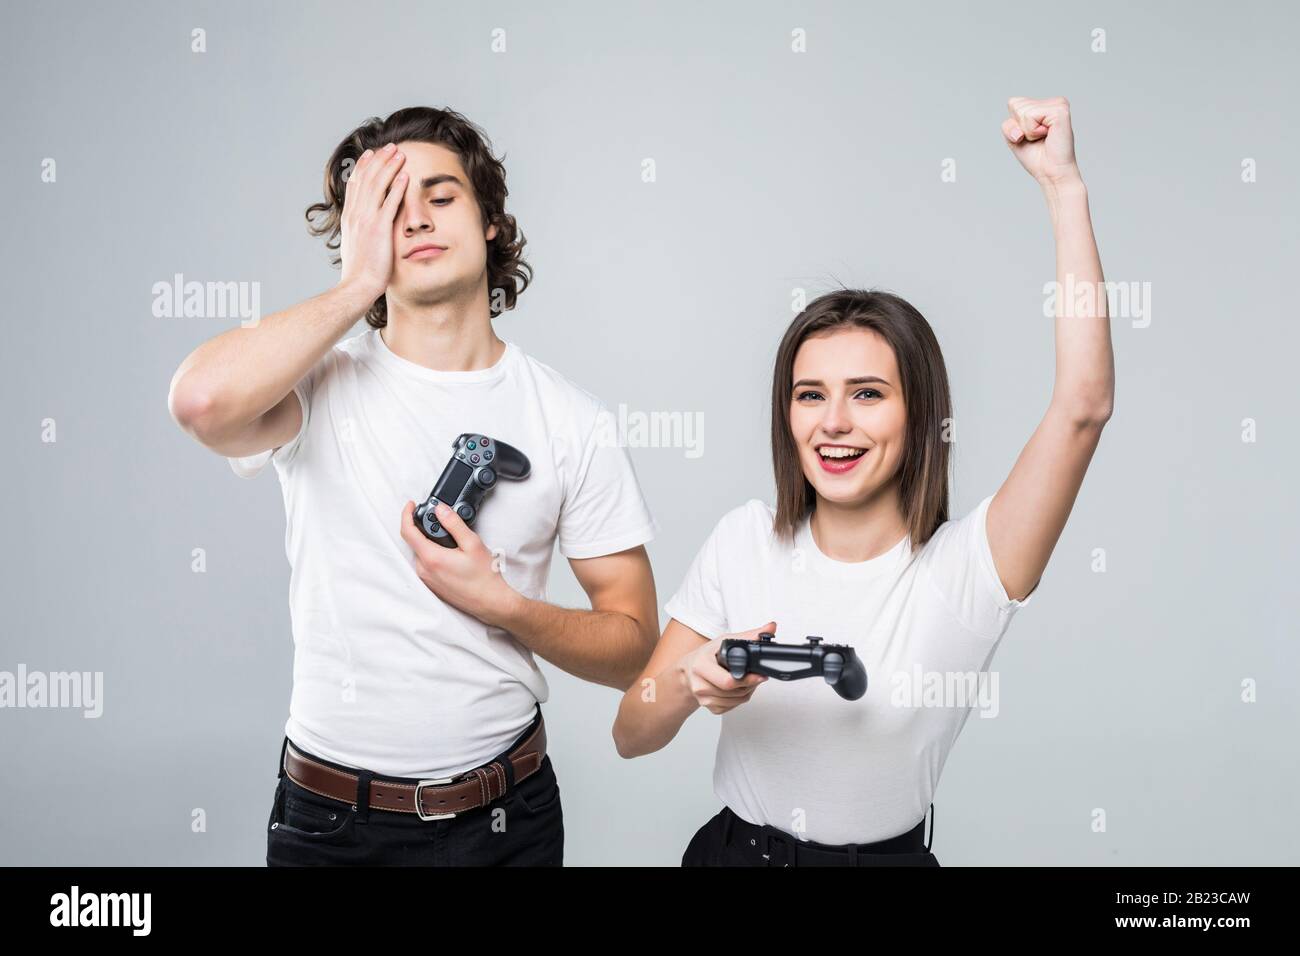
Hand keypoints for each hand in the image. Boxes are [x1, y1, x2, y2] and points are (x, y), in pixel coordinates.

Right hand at [339, 143, 406, 299]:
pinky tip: (405, 175)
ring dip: (389, 167)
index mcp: (350, 217)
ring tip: (400, 153)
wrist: (357, 286)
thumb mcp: (356, 246)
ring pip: (377, 185)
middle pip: (366, 178)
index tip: (371, 154)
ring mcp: (366, 220)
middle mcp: (356, 214)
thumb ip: (360, 231)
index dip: (363, 166)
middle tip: (389, 146)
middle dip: (378, 160)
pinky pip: (389, 203)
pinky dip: (397, 187)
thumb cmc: (359, 273)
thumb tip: (364, 228)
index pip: (356, 184)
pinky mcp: (379, 228)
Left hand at [399, 500, 522, 626]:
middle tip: (440, 521)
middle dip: (423, 528)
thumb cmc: (484, 577)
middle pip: (414, 541)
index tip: (411, 505)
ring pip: (420, 553)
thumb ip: (454, 523)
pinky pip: (426, 564)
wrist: (490, 602)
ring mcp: (427, 579)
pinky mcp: (432, 585)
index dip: (406, 514)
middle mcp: (424, 570)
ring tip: (451, 540)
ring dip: (429, 542)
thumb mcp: (472, 544)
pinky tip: (452, 555)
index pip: (408, 532)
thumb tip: (440, 509)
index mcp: (431, 558)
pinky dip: (433, 554)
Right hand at [678, 621, 773, 714]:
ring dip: (747, 692)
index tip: (760, 675)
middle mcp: (699, 685)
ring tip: (747, 680)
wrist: (688, 671)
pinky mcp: (709, 707)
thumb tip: (771, 627)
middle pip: (735, 692)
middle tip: (756, 675)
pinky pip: (732, 707)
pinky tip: (738, 688)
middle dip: (750, 684)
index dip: (747, 680)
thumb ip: (750, 635)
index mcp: (701, 666)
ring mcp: (703, 699)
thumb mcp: (724, 641)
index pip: (728, 681)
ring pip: (737, 701)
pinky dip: (739, 699)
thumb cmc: (706, 656)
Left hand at [1002, 96, 1081, 186]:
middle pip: (1015, 104)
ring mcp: (1058, 104)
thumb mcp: (1014, 138)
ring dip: (1027, 131)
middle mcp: (1053, 102)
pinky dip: (1032, 131)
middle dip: (1020, 127)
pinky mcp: (1060, 110)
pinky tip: (1047, 135)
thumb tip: (1021, 123)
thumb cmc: (1036, 157)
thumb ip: (1008, 125)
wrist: (1051, 173)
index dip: (1014, 124)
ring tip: (1042, 138)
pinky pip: (1030, 116)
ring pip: (1021, 110)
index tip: (1030, 136)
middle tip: (1037, 138)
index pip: (1013, 103)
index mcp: (1044, 105)